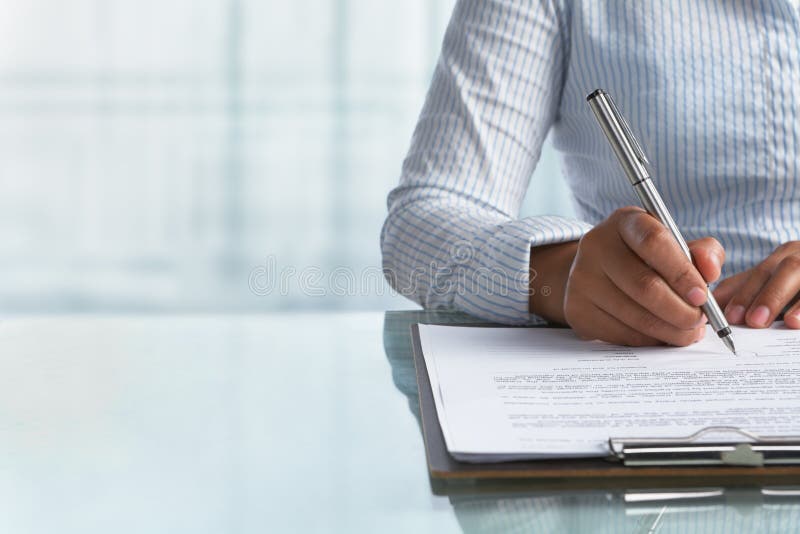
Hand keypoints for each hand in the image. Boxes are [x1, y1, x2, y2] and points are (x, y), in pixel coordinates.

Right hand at [562, 207, 723, 345]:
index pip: (654, 242)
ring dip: (669, 331)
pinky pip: (621, 334)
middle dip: (680, 311)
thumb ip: (702, 253)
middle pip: (644, 286)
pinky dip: (648, 341)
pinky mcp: (576, 309)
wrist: (597, 272)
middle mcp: (595, 246)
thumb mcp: (675, 246)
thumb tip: (710, 271)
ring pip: (634, 316)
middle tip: (699, 321)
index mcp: (624, 222)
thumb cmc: (646, 259)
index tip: (703, 296)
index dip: (682, 272)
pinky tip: (661, 335)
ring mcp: (581, 279)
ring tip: (687, 332)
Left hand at [714, 242, 799, 328]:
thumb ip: (743, 290)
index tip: (731, 316)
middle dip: (770, 297)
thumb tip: (709, 305)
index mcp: (785, 256)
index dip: (745, 294)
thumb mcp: (770, 281)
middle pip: (787, 271)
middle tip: (754, 321)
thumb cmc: (796, 283)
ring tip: (789, 323)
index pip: (761, 273)